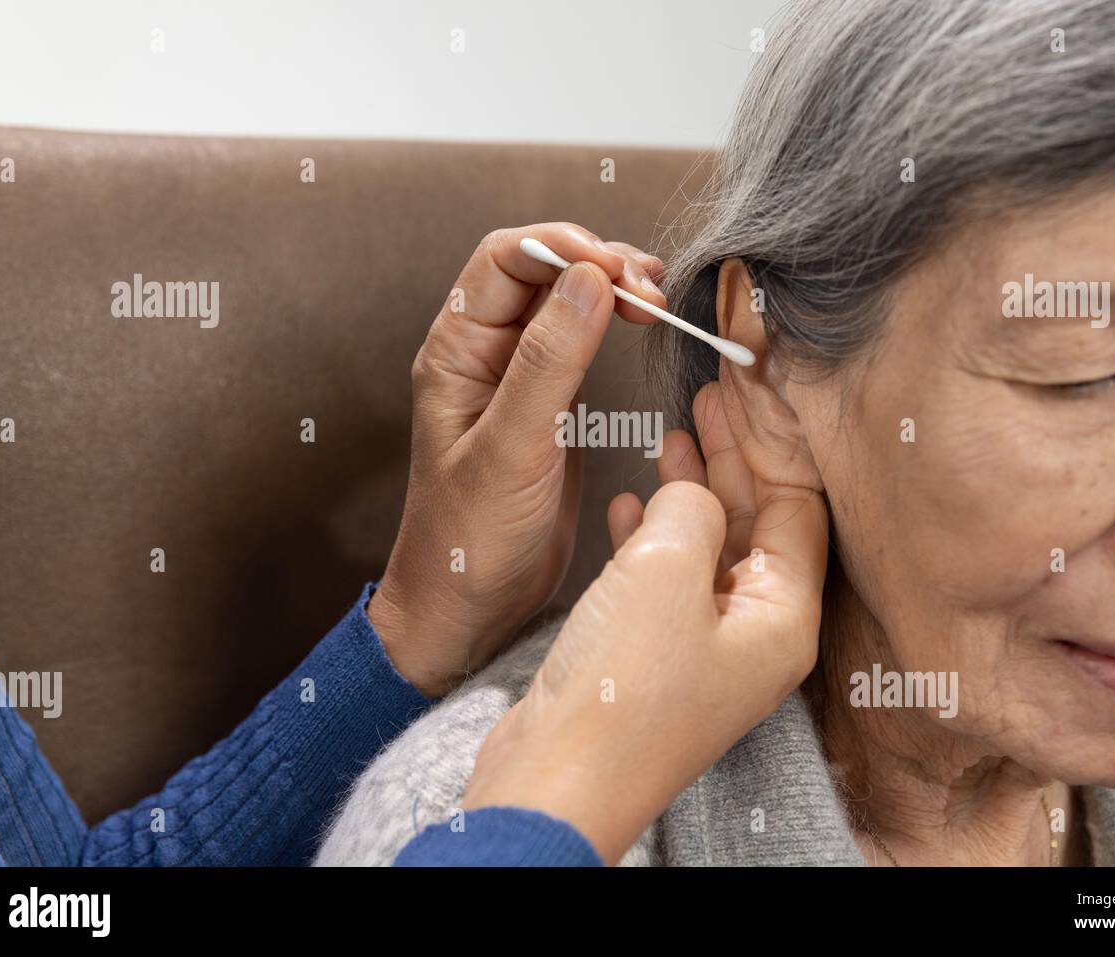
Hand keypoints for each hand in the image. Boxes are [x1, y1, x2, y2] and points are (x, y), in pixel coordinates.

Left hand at [369, 222, 666, 697]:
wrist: (469, 609)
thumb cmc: (469, 541)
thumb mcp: (511, 449)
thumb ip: (547, 363)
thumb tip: (588, 280)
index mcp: (457, 352)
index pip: (506, 260)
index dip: (562, 248)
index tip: (615, 268)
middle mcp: (485, 355)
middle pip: (542, 271)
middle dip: (598, 264)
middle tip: (650, 292)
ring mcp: (519, 379)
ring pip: (567, 302)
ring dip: (613, 288)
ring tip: (657, 302)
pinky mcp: (551, 406)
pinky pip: (582, 342)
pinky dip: (616, 324)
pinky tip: (645, 326)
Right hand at [459, 383, 829, 863]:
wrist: (556, 780)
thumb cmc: (620, 691)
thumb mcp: (665, 568)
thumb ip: (690, 509)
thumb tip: (689, 489)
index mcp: (784, 617)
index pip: (797, 505)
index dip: (770, 439)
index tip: (745, 388)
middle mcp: (756, 635)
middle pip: (758, 524)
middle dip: (735, 457)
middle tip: (713, 399)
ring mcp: (706, 649)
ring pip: (711, 548)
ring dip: (691, 492)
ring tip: (673, 438)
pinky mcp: (657, 659)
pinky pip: (668, 580)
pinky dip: (651, 536)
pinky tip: (628, 503)